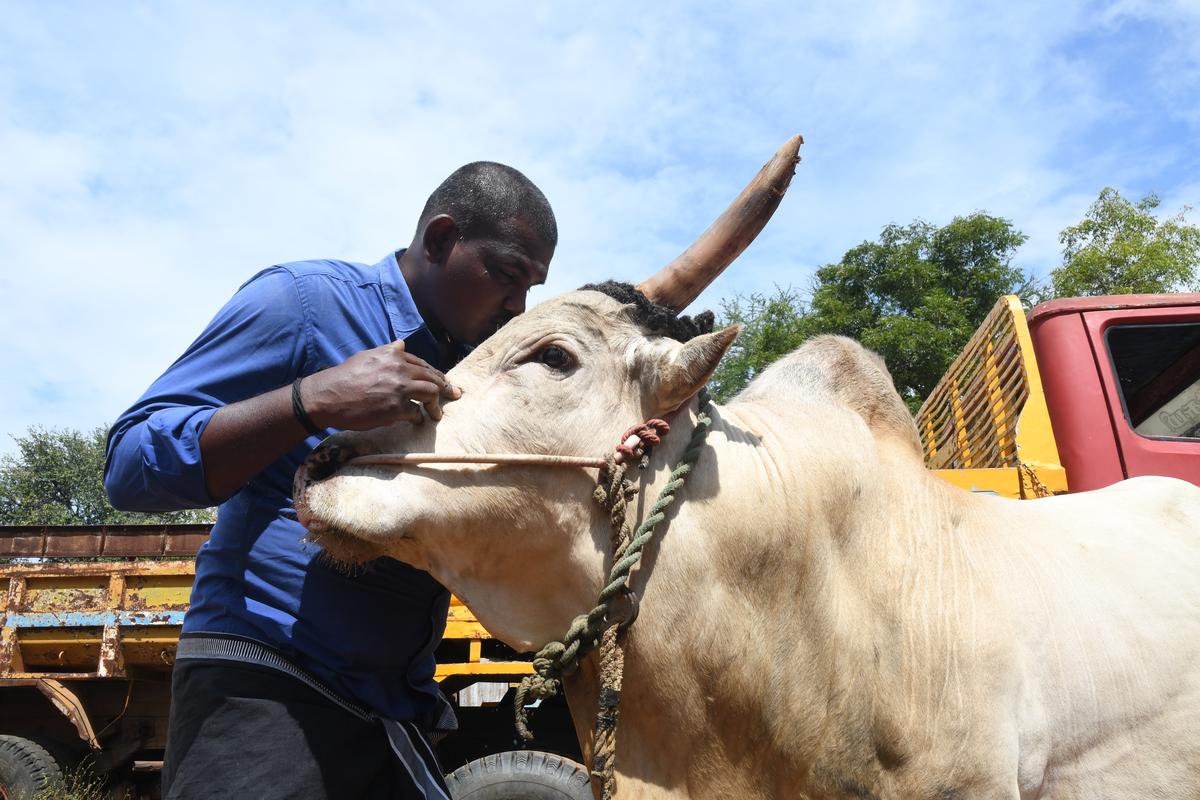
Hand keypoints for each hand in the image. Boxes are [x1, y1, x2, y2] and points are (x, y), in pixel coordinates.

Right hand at [299, 341, 461, 429]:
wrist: (328, 396)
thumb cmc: (345, 377)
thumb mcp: (366, 356)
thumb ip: (386, 352)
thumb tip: (400, 345)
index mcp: (392, 354)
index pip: (422, 364)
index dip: (435, 374)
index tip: (443, 381)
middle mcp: (399, 368)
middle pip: (432, 377)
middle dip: (446, 387)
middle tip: (454, 394)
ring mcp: (399, 388)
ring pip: (431, 393)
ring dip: (435, 405)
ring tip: (436, 413)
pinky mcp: (396, 408)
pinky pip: (415, 413)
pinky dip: (417, 417)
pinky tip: (416, 420)